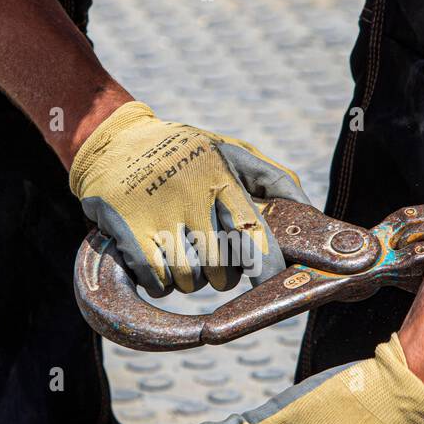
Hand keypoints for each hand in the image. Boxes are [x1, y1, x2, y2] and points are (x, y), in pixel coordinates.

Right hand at [68, 101, 307, 295]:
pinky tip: (157, 259)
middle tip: (213, 259)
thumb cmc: (187, 153)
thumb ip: (274, 179)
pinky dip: (159, 281)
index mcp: (222, 176)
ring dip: (188, 279)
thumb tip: (309, 214)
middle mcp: (190, 195)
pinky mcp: (126, 229)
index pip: (254, 237)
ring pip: (188, 282)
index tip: (267, 282)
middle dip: (222, 276)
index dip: (265, 270)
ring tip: (182, 253)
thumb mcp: (232, 151)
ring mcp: (156, 214)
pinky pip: (156, 282)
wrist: (114, 141)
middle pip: (222, 272)